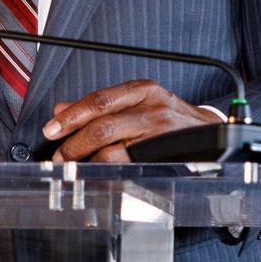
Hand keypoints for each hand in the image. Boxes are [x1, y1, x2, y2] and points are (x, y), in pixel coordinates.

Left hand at [43, 80, 221, 163]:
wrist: (208, 132)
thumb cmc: (169, 118)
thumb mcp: (137, 101)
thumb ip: (100, 106)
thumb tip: (62, 109)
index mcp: (142, 90)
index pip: (99, 100)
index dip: (71, 116)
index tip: (52, 129)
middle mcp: (152, 108)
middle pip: (103, 125)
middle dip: (74, 143)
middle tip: (59, 155)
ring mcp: (159, 133)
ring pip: (114, 148)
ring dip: (87, 160)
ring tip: (74, 164)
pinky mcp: (163, 155)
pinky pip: (127, 165)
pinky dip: (106, 169)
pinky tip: (95, 171)